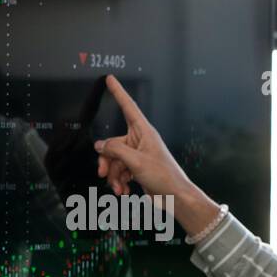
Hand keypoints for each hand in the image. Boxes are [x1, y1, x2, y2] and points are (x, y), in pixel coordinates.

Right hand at [93, 74, 221, 235]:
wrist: (175, 198)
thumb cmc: (164, 176)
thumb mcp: (136, 161)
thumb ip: (115, 151)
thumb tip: (100, 145)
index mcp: (143, 132)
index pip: (128, 107)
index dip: (118, 92)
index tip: (110, 79)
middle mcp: (140, 140)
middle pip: (113, 143)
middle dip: (107, 161)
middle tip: (103, 174)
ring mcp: (138, 155)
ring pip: (115, 160)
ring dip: (113, 175)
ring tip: (118, 187)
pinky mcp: (137, 168)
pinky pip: (120, 170)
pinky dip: (119, 181)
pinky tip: (123, 190)